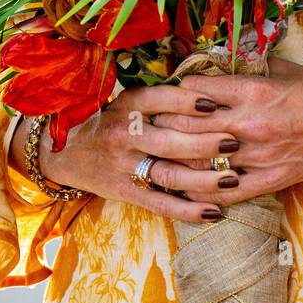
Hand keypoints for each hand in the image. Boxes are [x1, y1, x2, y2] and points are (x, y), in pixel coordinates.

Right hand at [7, 85, 256, 224]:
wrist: (65, 151)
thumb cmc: (111, 120)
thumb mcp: (129, 100)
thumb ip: (162, 98)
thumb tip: (212, 90)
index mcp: (128, 104)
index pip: (161, 100)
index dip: (189, 101)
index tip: (217, 104)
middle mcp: (124, 133)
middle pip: (170, 140)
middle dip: (206, 142)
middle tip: (236, 142)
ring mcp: (123, 164)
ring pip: (168, 173)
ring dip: (204, 179)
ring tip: (233, 178)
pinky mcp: (124, 191)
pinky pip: (159, 203)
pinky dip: (187, 210)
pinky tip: (213, 212)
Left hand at [147, 56, 302, 207]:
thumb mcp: (277, 69)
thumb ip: (241, 70)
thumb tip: (208, 65)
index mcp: (251, 91)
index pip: (192, 93)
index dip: (164, 96)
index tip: (147, 96)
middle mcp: (249, 124)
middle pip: (187, 129)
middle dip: (157, 128)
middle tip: (135, 127)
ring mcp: (258, 156)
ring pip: (199, 164)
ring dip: (169, 162)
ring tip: (146, 159)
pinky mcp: (269, 180)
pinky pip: (225, 191)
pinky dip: (199, 191)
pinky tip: (178, 189)